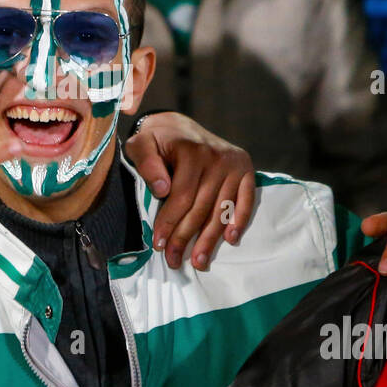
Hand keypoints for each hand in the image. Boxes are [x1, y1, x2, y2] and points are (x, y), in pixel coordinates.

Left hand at [125, 113, 254, 270]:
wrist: (178, 125)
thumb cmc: (156, 140)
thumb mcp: (141, 144)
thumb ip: (146, 163)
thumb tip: (162, 191)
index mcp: (192, 151)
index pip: (182, 196)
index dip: (170, 222)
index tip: (158, 244)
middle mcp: (217, 157)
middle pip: (202, 207)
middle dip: (186, 238)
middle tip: (174, 261)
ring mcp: (234, 164)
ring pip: (221, 209)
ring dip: (210, 239)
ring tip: (199, 261)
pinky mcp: (246, 168)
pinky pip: (246, 199)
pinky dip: (240, 220)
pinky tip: (230, 240)